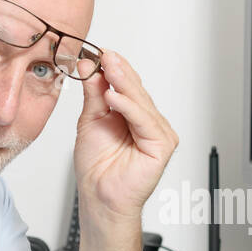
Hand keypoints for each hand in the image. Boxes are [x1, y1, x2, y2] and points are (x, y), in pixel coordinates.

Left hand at [74, 49, 177, 223]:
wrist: (99, 197)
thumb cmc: (96, 168)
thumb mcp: (90, 121)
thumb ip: (93, 94)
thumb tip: (90, 66)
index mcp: (131, 115)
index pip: (126, 86)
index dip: (114, 69)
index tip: (98, 53)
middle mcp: (146, 122)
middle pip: (135, 91)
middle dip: (119, 71)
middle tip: (105, 54)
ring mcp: (156, 133)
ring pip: (141, 102)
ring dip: (123, 84)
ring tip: (108, 68)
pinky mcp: (161, 145)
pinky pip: (144, 120)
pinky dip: (129, 107)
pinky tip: (114, 96)